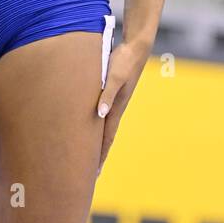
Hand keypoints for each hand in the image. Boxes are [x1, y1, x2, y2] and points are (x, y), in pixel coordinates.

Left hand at [96, 39, 150, 175]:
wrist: (136, 48)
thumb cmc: (124, 61)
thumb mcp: (115, 77)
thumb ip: (107, 94)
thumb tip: (100, 114)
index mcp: (115, 109)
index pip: (106, 139)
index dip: (99, 156)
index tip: (94, 174)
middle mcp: (114, 108)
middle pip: (104, 138)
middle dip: (97, 156)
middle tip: (89, 174)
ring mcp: (113, 102)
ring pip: (102, 127)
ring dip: (96, 142)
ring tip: (87, 155)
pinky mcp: (110, 93)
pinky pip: (101, 115)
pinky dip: (94, 126)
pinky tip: (89, 126)